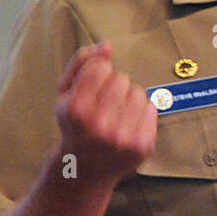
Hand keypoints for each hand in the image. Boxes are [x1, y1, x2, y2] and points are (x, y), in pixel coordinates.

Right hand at [54, 41, 157, 184]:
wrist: (83, 170)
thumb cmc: (74, 125)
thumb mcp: (65, 93)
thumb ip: (82, 63)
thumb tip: (107, 45)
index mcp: (75, 110)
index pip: (101, 68)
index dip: (98, 73)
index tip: (93, 87)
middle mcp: (100, 126)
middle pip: (122, 78)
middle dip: (114, 85)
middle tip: (104, 103)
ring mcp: (123, 138)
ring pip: (139, 92)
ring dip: (129, 98)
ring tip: (116, 113)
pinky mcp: (142, 146)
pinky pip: (152, 108)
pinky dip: (141, 112)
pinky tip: (127, 124)